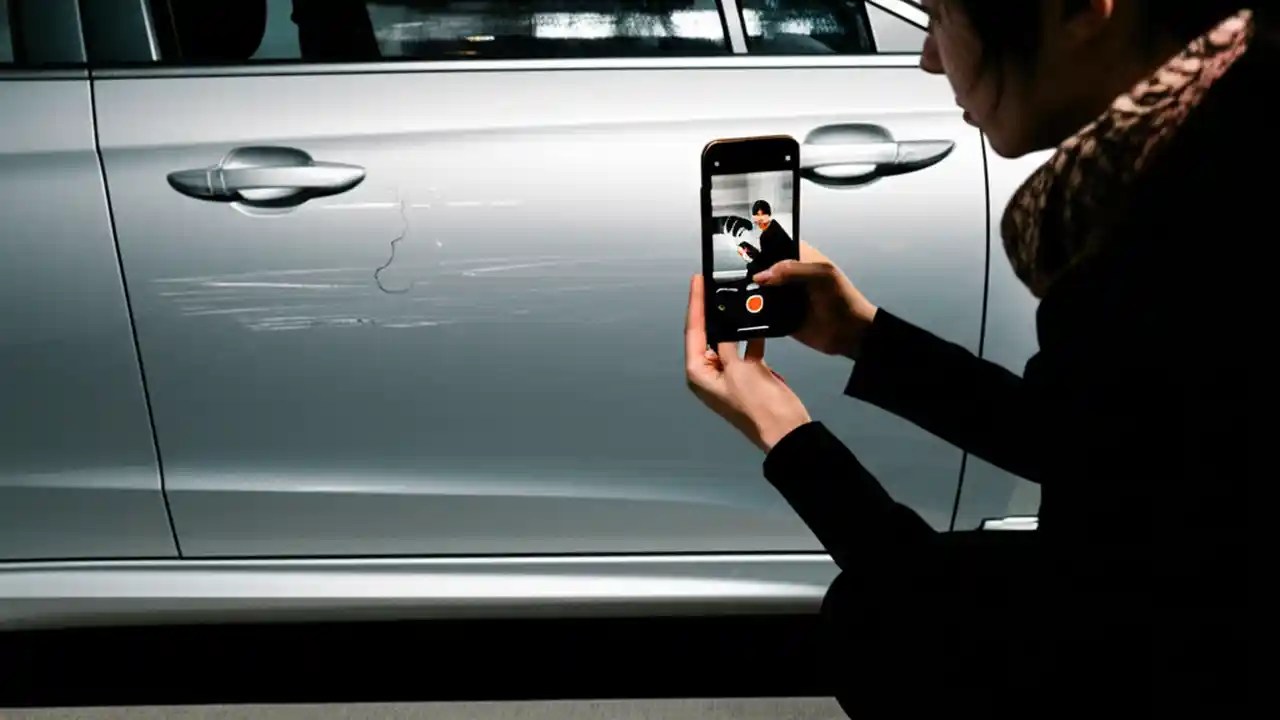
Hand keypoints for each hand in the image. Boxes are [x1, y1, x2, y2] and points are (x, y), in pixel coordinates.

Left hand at [684, 274, 811, 452]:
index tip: (697, 281)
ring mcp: (729, 374)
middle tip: (712, 282)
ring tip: (732, 295)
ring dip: (732, 320)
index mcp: (699, 373)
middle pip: (707, 333)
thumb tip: (725, 323)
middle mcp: (709, 373)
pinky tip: (756, 319)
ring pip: (727, 338)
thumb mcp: (739, 369)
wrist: (786, 429)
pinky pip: (746, 348)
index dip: (695, 304)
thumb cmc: (758, 408)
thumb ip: (728, 342)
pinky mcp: (748, 374)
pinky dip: (751, 335)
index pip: (693, 331)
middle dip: (711, 309)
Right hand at [753, 242, 878, 359]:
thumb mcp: (822, 275)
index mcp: (802, 258)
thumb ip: (792, 269)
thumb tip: (762, 274)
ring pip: (759, 290)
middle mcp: (790, 276)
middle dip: (754, 273)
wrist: (850, 334)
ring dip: (754, 293)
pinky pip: (761, 311)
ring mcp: (784, 296)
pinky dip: (756, 311)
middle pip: (763, 269)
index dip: (763, 248)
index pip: (776, 245)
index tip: (750, 253)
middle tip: (748, 277)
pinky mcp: (779, 315)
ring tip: (749, 294)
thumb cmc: (845, 300)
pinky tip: (753, 310)